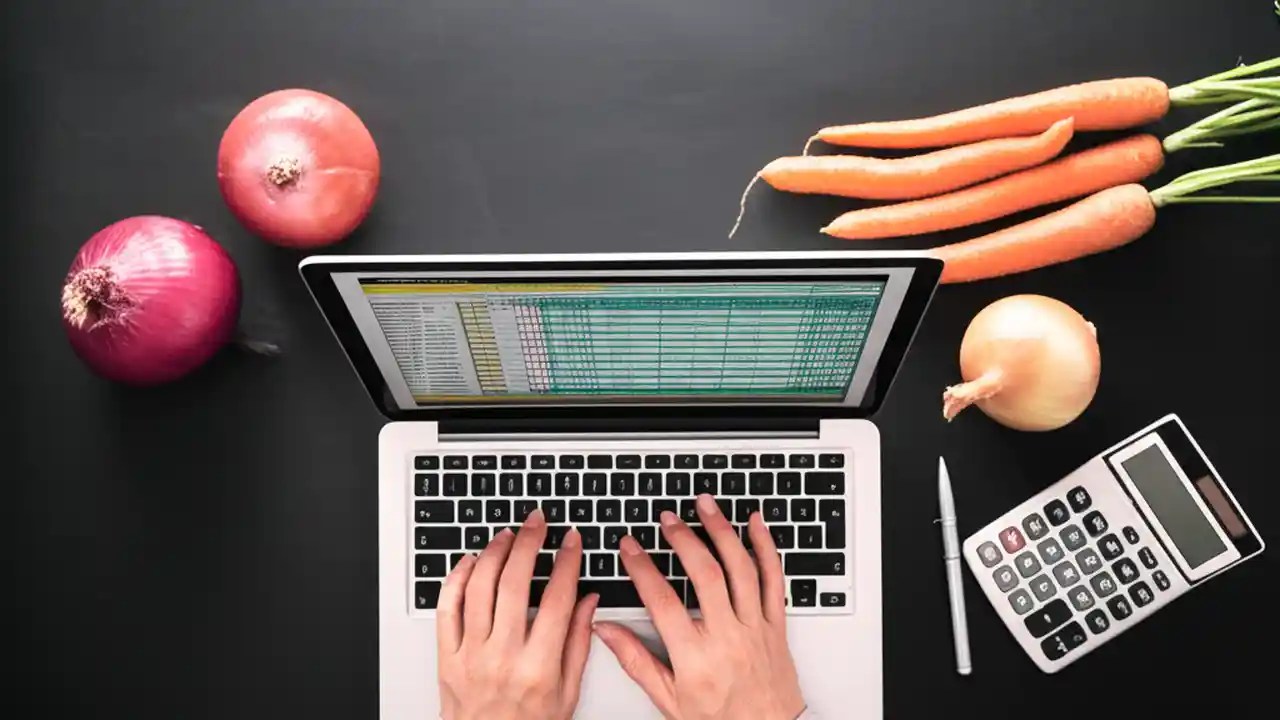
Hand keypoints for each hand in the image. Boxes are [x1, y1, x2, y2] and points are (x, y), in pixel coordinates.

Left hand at [437, 510, 598, 719]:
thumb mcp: (567, 694)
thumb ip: (578, 643)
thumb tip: (589, 601)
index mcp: (538, 667)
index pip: (556, 599)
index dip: (566, 562)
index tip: (571, 541)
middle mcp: (502, 657)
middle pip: (513, 583)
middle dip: (528, 543)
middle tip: (536, 523)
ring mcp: (470, 655)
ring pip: (478, 588)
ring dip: (493, 553)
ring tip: (507, 536)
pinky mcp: (446, 657)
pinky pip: (446, 609)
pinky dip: (456, 579)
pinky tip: (470, 562)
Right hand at [595, 494, 806, 719]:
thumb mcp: (670, 700)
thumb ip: (636, 661)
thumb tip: (606, 631)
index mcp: (696, 658)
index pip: (663, 602)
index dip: (642, 569)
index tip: (629, 547)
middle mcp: (728, 637)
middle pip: (705, 575)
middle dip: (683, 539)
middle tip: (666, 519)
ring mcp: (755, 628)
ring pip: (741, 569)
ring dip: (722, 531)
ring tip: (705, 507)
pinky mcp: (776, 625)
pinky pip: (774, 580)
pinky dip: (767, 548)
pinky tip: (756, 524)